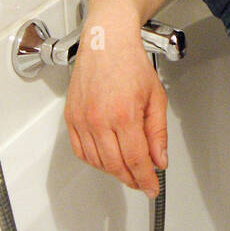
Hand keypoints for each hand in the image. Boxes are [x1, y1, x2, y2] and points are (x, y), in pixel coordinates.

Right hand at [64, 18, 168, 198]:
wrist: (106, 42)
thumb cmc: (130, 63)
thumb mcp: (156, 98)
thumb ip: (157, 133)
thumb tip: (159, 160)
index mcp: (124, 114)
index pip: (136, 160)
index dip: (146, 179)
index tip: (152, 188)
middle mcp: (99, 119)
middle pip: (115, 166)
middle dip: (132, 179)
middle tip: (143, 181)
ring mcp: (82, 119)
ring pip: (97, 162)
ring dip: (114, 171)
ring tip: (128, 168)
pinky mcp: (70, 117)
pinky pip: (80, 150)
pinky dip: (94, 160)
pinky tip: (107, 158)